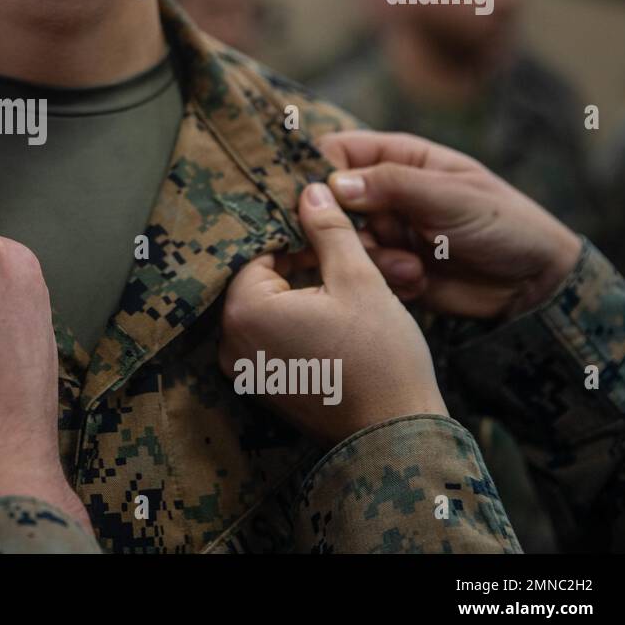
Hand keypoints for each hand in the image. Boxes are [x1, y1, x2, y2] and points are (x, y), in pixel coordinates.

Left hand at [221, 183, 447, 445]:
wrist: (394, 435)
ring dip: (301, 294)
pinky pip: (272, 341)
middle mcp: (230, 343)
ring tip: (345, 290)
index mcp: (244, 311)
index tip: (326, 237)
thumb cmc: (379, 357)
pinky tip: (335, 322)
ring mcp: (243, 370)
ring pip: (268, 310)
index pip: (258, 253)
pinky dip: (297, 325)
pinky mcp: (261, 388)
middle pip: (259, 282)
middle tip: (342, 262)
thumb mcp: (358, 279)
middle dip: (298, 267)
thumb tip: (309, 190)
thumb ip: (328, 231)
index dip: (295, 240)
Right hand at [317, 131, 582, 320]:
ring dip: (372, 256)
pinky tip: (419, 279)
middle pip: (329, 201)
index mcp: (398, 159)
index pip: (338, 152)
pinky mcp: (388, 269)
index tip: (309, 195)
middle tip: (358, 239)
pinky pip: (363, 273)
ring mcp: (385, 232)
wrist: (535, 284)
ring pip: (343, 241)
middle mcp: (383, 194)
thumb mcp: (451, 196)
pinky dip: (387, 279)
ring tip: (411, 265)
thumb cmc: (503, 223)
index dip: (317, 170)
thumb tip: (332, 184)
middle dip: (337, 224)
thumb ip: (393, 186)